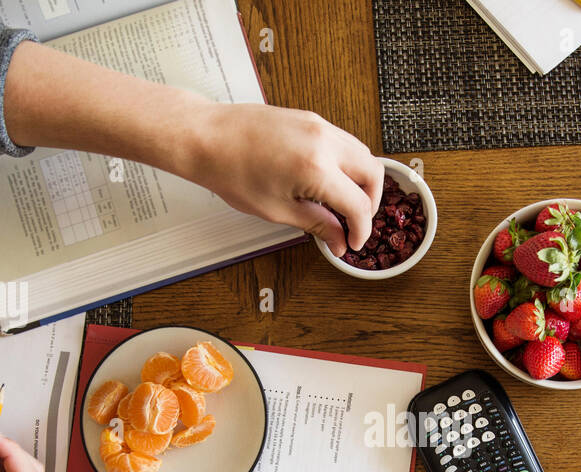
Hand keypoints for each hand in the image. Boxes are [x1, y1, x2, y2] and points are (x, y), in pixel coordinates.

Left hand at [175, 102, 383, 255]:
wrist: (206, 136)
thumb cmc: (230, 171)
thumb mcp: (277, 210)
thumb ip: (316, 225)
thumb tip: (339, 240)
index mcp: (316, 169)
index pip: (358, 204)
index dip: (361, 229)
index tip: (353, 242)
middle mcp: (324, 142)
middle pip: (374, 173)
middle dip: (371, 203)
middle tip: (354, 222)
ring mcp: (319, 125)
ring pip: (363, 154)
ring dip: (361, 181)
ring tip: (342, 203)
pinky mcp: (311, 118)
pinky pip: (344, 142)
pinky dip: (347, 164)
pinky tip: (329, 181)